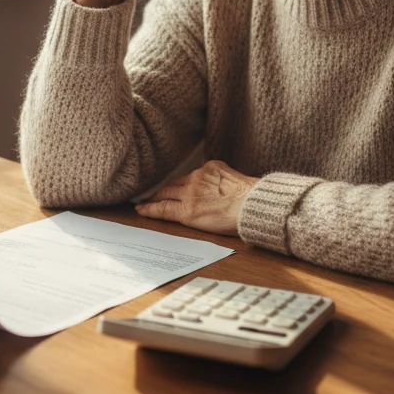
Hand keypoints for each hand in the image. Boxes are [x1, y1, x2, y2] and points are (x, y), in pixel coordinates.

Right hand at [135, 160, 259, 235]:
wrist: (254, 204)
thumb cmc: (233, 221)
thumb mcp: (204, 227)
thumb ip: (186, 217)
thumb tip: (174, 211)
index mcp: (187, 211)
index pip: (161, 208)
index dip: (148, 208)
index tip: (140, 208)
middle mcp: (190, 191)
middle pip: (166, 191)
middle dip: (157, 196)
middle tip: (151, 199)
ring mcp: (199, 176)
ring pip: (180, 180)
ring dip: (174, 186)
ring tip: (171, 190)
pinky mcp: (211, 166)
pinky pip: (196, 171)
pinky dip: (194, 177)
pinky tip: (198, 182)